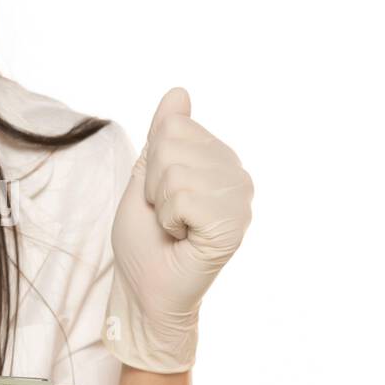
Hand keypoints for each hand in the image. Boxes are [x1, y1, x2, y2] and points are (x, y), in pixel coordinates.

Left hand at [102, 87, 253, 373]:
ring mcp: (239, 199)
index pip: (174, 125)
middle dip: (153, 182)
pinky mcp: (233, 224)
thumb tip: (179, 92)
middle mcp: (236, 175)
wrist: (145, 292)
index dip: (151, 162)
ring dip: (160, 204)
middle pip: (174, 142)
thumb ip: (163, 135)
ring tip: (174, 228)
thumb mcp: (144, 177)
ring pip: (177, 169)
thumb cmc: (144, 242)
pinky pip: (184, 197)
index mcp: (218, 160)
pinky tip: (183, 239)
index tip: (158, 196)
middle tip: (165, 216)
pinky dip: (169, 220)